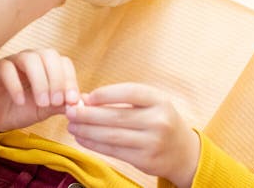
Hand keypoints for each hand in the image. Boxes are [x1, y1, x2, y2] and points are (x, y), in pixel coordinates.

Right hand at [0, 48, 78, 133]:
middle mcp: (32, 58)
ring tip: (41, 103)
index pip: (63, 63)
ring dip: (40, 81)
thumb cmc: (21, 110)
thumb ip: (61, 105)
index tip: (72, 101)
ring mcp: (13, 60)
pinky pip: (7, 69)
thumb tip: (80, 103)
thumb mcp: (44, 110)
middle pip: (49, 55)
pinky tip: (20, 101)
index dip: (70, 80)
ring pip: (30, 59)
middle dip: (56, 79)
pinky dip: (16, 85)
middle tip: (55, 102)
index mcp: (47, 65)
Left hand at [65, 83, 200, 187]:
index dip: (106, 94)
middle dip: (88, 114)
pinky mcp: (145, 160)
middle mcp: (158, 121)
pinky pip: (114, 151)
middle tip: (70, 111)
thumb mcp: (151, 104)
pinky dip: (95, 145)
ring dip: (87, 131)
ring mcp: (152, 142)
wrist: (183, 152)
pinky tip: (83, 139)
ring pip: (112, 136)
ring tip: (72, 126)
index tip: (87, 96)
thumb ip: (123, 99)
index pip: (130, 92)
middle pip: (116, 116)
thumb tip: (86, 99)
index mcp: (160, 100)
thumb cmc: (161, 121)